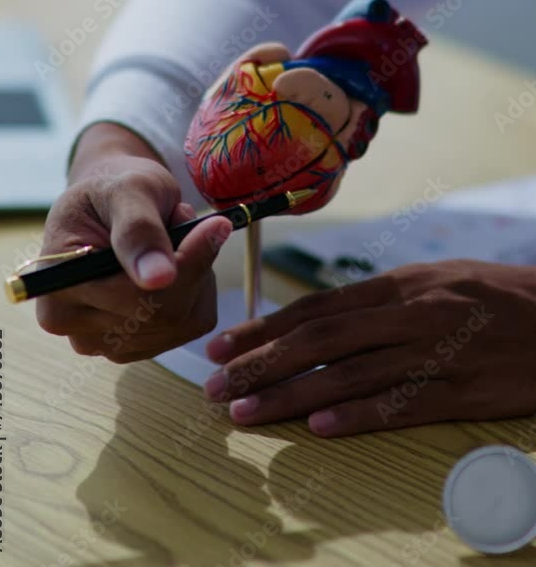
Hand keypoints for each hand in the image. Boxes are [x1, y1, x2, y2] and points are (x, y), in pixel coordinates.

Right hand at [36, 123, 231, 361]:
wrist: (112, 201)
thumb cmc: (115, 188)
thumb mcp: (127, 191)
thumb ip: (139, 230)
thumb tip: (158, 278)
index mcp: (57, 284)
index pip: (134, 296)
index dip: (184, 262)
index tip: (216, 224)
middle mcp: (70, 322)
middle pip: (162, 313)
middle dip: (190, 262)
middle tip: (185, 219)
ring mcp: (101, 340)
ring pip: (182, 321)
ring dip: (195, 275)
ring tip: (172, 237)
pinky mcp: (134, 345)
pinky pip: (191, 324)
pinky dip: (198, 290)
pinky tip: (176, 263)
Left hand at [204, 259, 535, 435]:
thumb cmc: (493, 295)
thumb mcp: (435, 279)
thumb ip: (381, 299)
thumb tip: (323, 317)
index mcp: (399, 285)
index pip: (317, 308)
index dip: (264, 328)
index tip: (222, 345)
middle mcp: (410, 313)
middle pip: (320, 340)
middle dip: (260, 362)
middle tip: (214, 385)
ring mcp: (436, 351)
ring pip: (350, 374)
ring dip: (291, 395)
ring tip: (245, 413)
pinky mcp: (464, 389)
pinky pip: (403, 403)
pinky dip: (359, 415)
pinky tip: (320, 428)